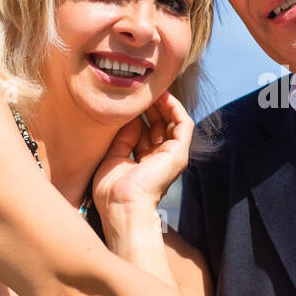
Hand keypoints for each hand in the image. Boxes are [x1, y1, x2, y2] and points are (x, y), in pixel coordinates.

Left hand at [91, 91, 192, 218]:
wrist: (122, 206)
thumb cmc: (112, 191)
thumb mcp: (112, 158)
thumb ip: (123, 138)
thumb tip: (130, 119)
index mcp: (144, 164)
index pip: (144, 133)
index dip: (138, 114)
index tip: (128, 99)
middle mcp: (160, 159)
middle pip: (158, 125)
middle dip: (149, 106)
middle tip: (138, 88)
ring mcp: (171, 156)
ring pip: (171, 122)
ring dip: (162, 104)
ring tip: (150, 88)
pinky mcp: (179, 153)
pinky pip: (183, 124)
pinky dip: (175, 108)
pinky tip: (162, 96)